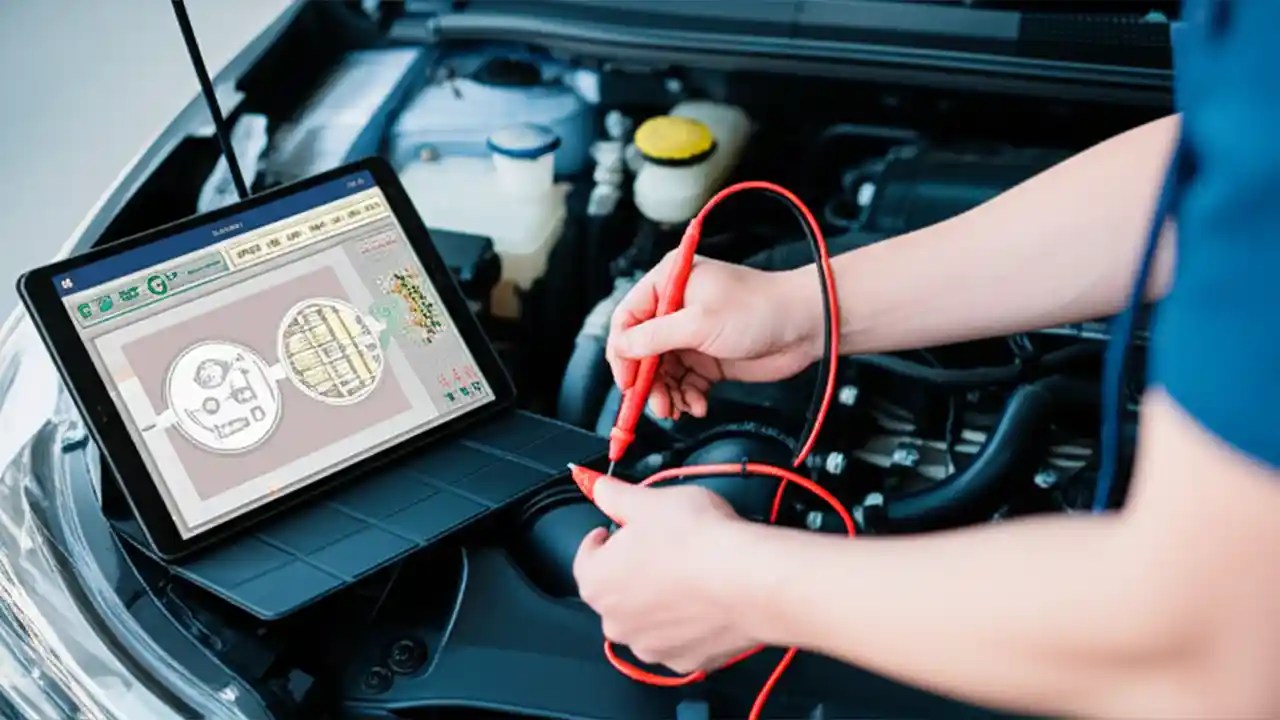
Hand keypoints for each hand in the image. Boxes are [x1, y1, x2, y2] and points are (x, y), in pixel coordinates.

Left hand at [573, 475, 758, 673]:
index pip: (586, 558)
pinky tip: (706, 603)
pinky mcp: (686, 661)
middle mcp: (615, 622)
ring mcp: (650, 647)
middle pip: (616, 593)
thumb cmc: (696, 538)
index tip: (617, 531)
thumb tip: (596, 486)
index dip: (603, 540)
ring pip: (646, 621)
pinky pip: (679, 640)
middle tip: (660, 549)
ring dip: (658, 602)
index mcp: (597, 581)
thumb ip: (616, 496)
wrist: (750, 581)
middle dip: (632, 572)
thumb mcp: (651, 501)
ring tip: (687, 576)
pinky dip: (687, 625)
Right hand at [607, 254, 820, 418]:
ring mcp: (691, 335)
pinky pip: (684, 382)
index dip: (622, 352)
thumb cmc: (759, 309)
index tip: (626, 381)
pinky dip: (687, 397)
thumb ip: (655, 338)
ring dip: (666, 394)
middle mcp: (676, 308)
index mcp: (669, 282)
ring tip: (678, 410)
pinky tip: (698, 405)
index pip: (628, 318)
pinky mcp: (708, 358)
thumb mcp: (699, 323)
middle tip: (655, 404)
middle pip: (642, 350)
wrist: (807, 326)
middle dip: (646, 381)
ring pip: (661, 371)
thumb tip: (620, 349)